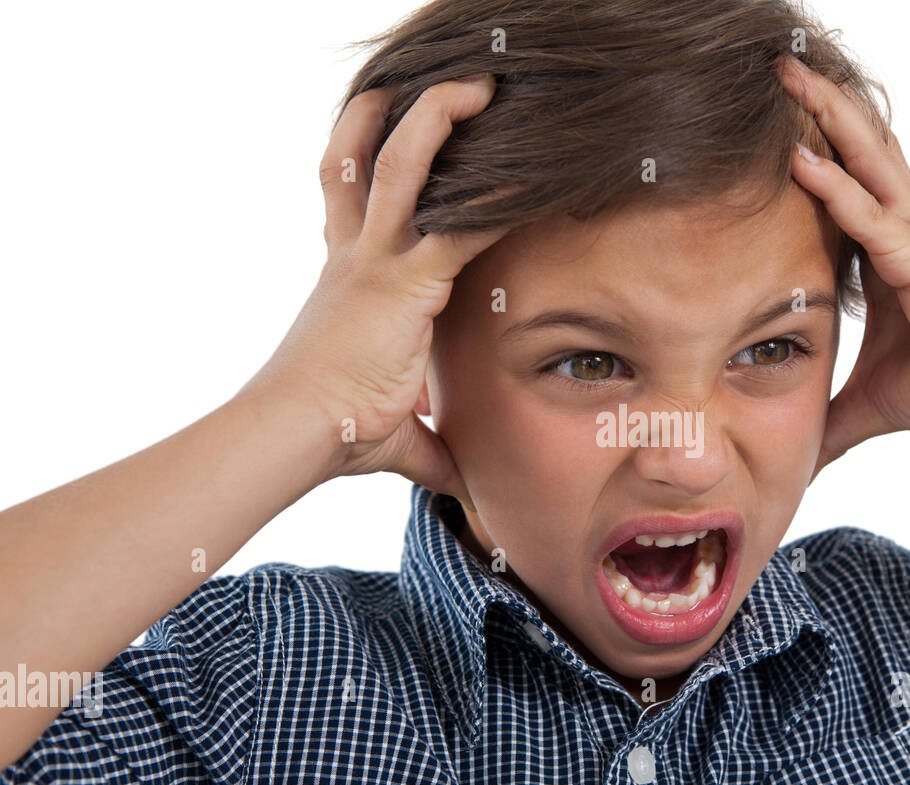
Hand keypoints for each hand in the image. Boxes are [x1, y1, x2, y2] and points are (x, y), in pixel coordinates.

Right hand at [244, 75, 509, 490]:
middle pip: (363, 161)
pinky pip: (459, 225)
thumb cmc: (328, 434)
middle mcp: (356, 260)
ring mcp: (374, 264)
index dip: (370, 162)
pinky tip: (527, 169)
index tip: (395, 134)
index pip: (355, 204)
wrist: (294, 435)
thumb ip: (430, 449)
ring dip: (440, 121)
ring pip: (403, 167)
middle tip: (438, 87)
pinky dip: (494, 197)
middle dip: (397, 117)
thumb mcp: (389, 436)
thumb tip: (461, 486)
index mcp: (348, 283)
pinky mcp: (403, 282)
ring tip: (478, 85)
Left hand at [775, 55, 909, 479]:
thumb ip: (831, 417)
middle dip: (820, 106)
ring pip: (868, 162)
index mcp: (890, 250)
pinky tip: (801, 160)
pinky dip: (836, 188)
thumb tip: (798, 457)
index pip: (847, 183)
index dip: (815, 147)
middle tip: (779, 67)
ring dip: (827, 117)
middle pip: (859, 151)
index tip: (775, 116)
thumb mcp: (873, 398)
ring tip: (789, 77)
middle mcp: (906, 229)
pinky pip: (872, 216)